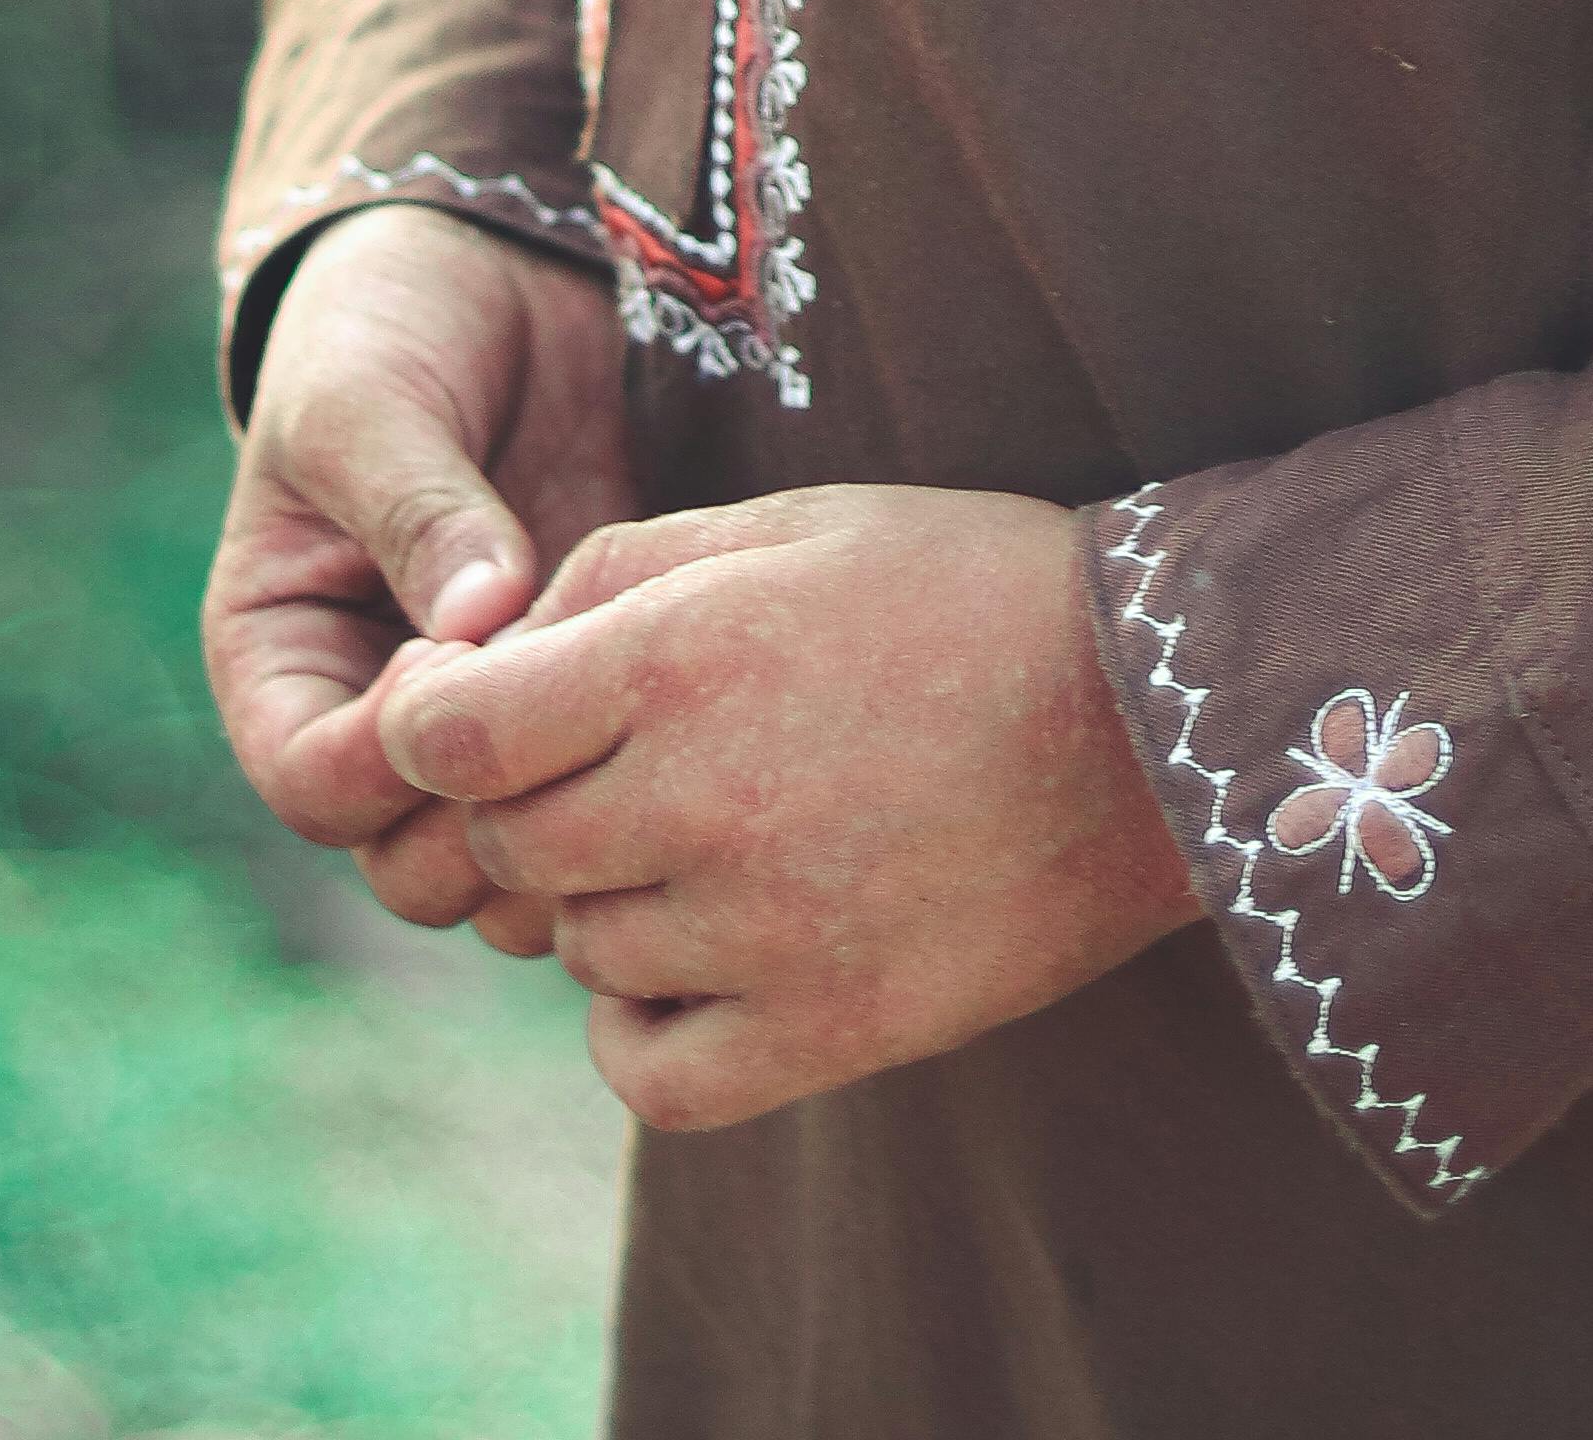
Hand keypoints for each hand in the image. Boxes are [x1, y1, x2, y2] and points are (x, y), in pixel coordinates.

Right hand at [202, 204, 635, 945]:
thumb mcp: (369, 402)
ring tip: (628, 699)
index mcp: (286, 662)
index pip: (314, 788)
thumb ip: (415, 511)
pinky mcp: (582, 688)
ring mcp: (487, 716)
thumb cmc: (392, 325)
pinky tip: (683, 690)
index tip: (454, 663)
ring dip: (572, 814)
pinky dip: (639, 769)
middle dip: (484, 818)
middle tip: (566, 712)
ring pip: (515, 860)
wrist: (496, 267)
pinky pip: (603, 787)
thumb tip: (481, 622)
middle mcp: (377, 716)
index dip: (383, 759)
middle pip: (411, 863)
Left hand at [370, 483, 1198, 1130]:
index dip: (438, 720)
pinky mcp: (828, 1030)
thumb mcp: (786, 523)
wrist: (1153, 711)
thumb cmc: (960, 588)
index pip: (446, 734)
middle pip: (508, 845)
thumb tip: (476, 664)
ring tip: (716, 831)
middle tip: (627, 761)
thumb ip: (614, 574)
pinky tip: (701, 953)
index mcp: (679, 655)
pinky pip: (645, 1070)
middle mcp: (701, 799)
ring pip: (578, 948)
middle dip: (534, 801)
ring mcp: (763, 930)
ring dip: (608, 897)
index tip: (483, 708)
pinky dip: (640, 1024)